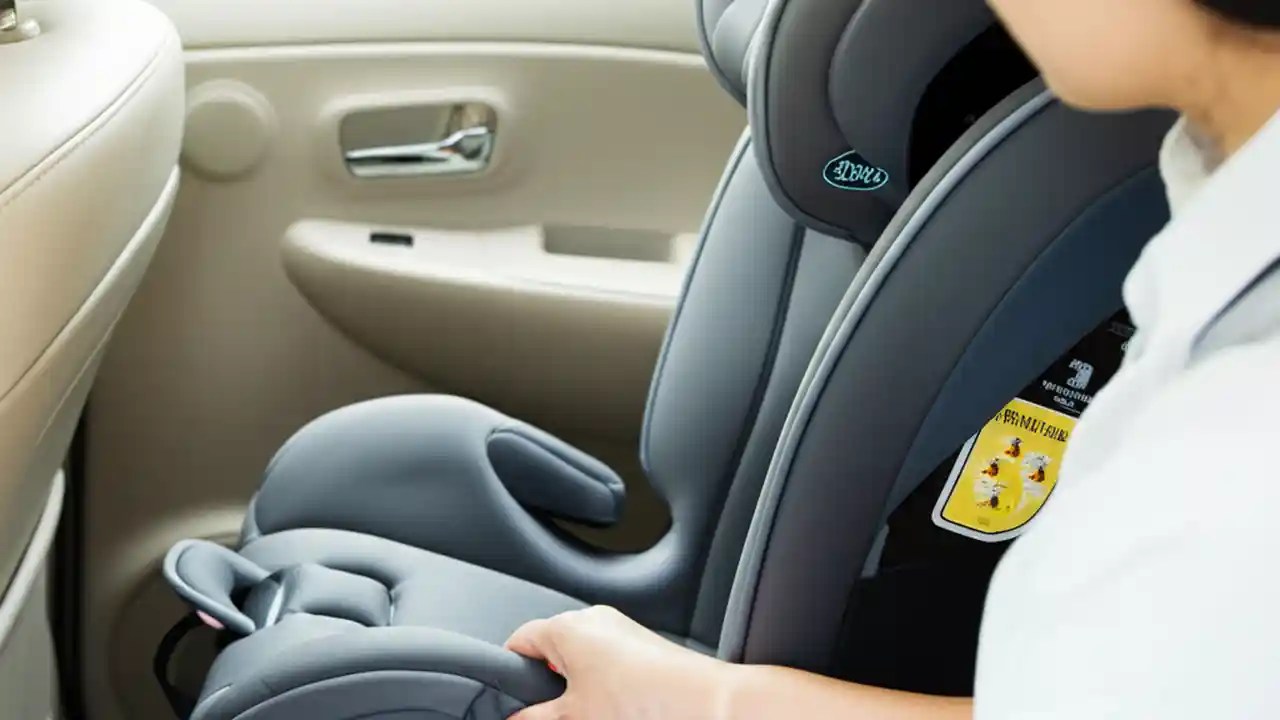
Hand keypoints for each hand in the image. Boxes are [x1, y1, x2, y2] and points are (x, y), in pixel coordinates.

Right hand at [504, 606, 735, 719]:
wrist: (704, 704)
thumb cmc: (642, 703)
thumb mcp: (574, 717)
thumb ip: (535, 719)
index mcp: (567, 628)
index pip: (518, 641)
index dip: (509, 673)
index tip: (508, 701)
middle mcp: (593, 620)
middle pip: (549, 650)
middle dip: (543, 685)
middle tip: (547, 717)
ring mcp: (621, 630)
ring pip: (579, 658)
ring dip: (573, 687)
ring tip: (584, 715)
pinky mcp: (642, 645)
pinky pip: (606, 661)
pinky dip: (599, 684)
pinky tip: (610, 711)